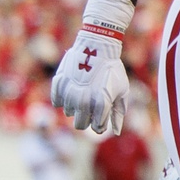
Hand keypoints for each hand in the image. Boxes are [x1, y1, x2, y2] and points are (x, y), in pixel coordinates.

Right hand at [49, 0, 133, 133]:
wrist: (97, 47)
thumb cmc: (113, 70)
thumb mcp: (122, 91)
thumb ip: (118, 113)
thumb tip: (116, 132)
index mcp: (101, 103)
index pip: (97, 128)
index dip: (100, 125)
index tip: (101, 117)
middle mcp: (83, 100)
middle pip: (80, 125)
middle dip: (86, 120)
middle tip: (91, 110)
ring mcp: (69, 92)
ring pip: (68, 113)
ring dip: (76, 107)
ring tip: (84, 93)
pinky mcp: (59, 84)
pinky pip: (57, 101)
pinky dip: (63, 99)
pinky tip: (73, 89)